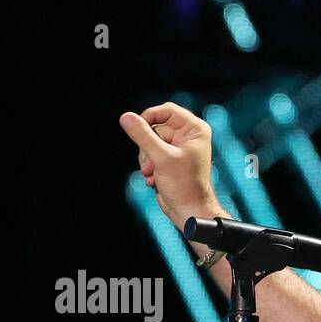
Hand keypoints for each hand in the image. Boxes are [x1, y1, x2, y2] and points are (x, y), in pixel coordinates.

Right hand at [118, 101, 216, 227]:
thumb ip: (142, 135)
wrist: (188, 211)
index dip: (149, 117)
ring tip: (152, 172)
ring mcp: (179, 148)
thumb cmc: (184, 186)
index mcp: (195, 130)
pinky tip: (153, 178)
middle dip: (147, 146)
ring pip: (150, 141)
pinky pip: (151, 153)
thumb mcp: (161, 157)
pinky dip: (149, 165)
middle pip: (155, 127)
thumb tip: (126, 117)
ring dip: (146, 158)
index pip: (166, 111)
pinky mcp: (170, 159)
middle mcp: (188, 136)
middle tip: (150, 162)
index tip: (136, 127)